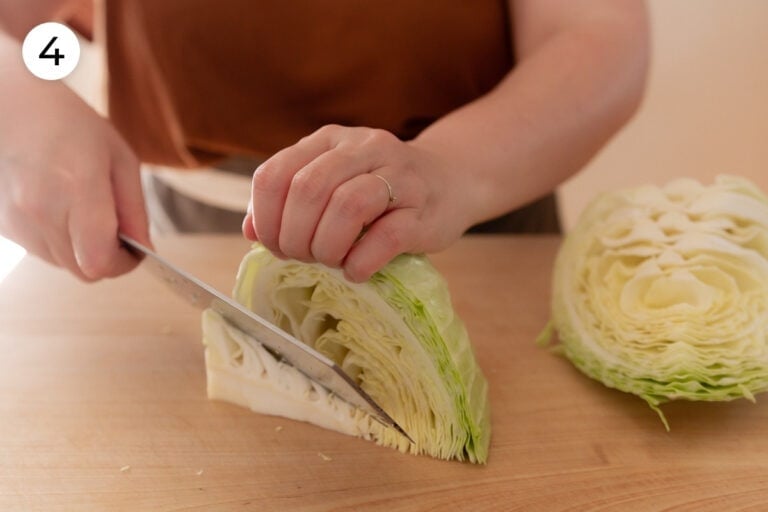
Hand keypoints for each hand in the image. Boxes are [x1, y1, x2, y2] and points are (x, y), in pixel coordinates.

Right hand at [0, 61, 149, 280]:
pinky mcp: (1, 224)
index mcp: (76, 189)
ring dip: (80, 249)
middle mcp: (40, 210)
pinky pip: (40, 250)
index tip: (134, 250)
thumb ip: (134, 210)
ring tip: (83, 210)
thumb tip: (143, 248)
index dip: (123, 264)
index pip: (100, 262)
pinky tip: (59, 207)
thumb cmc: (70, 125)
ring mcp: (16, 219)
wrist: (11, 105)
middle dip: (105, 258)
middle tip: (115, 231)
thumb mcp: (120, 160)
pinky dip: (57, 240)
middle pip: (83, 270)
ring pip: (62, 264)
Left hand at [242, 125, 472, 281]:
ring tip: (330, 261)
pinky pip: (387, 236)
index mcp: (329, 140)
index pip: (276, 174)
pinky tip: (356, 270)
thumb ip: (289, 200)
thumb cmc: (381, 190)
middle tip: (301, 257)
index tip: (272, 244)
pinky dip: (361, 261)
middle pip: (309, 189)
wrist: (450, 182)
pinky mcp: (424, 211)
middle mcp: (363, 148)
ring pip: (348, 206)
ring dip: (327, 246)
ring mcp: (398, 176)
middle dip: (294, 236)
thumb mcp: (331, 183)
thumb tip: (250, 232)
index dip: (265, 218)